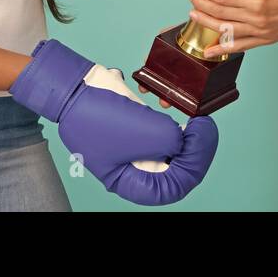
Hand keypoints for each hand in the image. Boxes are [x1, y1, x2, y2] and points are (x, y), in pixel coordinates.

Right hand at [10, 40, 217, 205]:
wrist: (73, 88)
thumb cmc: (100, 116)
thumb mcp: (145, 132)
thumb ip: (172, 141)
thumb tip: (183, 140)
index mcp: (129, 182)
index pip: (172, 187)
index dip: (194, 164)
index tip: (201, 137)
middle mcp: (132, 169)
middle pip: (175, 169)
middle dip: (195, 149)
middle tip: (204, 126)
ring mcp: (133, 148)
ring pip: (170, 149)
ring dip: (185, 135)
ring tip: (192, 119)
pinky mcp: (133, 128)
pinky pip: (158, 130)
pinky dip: (169, 120)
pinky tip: (170, 107)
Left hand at [187, 0, 277, 55]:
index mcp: (260, 0)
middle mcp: (257, 19)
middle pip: (220, 12)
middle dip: (202, 3)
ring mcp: (260, 32)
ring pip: (225, 30)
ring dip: (206, 21)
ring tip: (193, 13)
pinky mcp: (264, 40)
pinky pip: (239, 46)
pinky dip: (221, 49)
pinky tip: (207, 51)